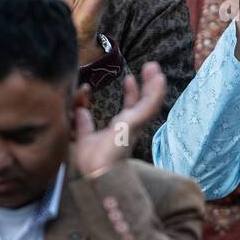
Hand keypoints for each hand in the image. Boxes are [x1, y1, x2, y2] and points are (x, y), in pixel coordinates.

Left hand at [72, 61, 166, 176]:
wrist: (94, 173)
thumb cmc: (90, 163)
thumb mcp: (82, 137)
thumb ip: (83, 124)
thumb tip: (81, 111)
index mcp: (120, 130)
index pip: (130, 108)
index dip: (131, 93)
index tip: (129, 78)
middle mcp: (130, 127)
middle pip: (144, 102)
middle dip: (147, 84)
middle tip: (150, 67)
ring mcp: (134, 125)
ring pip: (149, 101)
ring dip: (153, 84)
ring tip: (154, 66)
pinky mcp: (135, 123)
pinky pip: (149, 105)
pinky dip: (156, 92)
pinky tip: (159, 78)